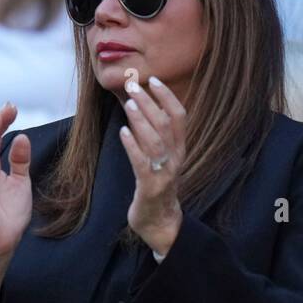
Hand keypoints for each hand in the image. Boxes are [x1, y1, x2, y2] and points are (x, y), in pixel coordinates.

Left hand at [118, 76, 185, 253]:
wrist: (161, 223)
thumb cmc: (157, 186)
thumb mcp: (161, 159)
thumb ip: (155, 136)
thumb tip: (140, 107)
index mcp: (179, 149)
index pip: (180, 117)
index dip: (168, 97)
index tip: (154, 79)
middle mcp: (176, 158)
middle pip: (165, 124)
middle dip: (149, 102)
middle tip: (133, 85)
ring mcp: (164, 173)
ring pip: (155, 141)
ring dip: (141, 120)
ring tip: (128, 103)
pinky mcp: (150, 187)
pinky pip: (142, 163)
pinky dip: (133, 146)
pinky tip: (123, 132)